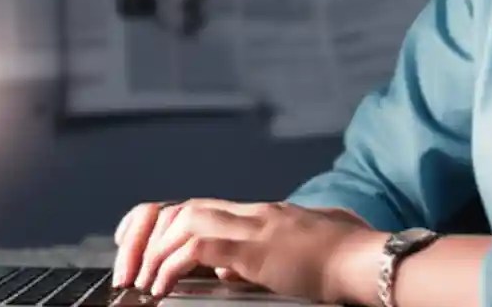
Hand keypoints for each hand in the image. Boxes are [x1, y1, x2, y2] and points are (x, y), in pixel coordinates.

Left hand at [111, 198, 378, 300]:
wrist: (366, 263)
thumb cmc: (339, 265)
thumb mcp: (287, 261)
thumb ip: (252, 262)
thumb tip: (226, 273)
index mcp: (257, 216)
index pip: (193, 206)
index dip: (156, 221)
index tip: (132, 242)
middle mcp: (251, 213)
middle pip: (180, 206)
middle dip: (143, 233)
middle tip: (125, 267)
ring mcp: (255, 225)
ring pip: (184, 219)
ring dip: (153, 251)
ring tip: (140, 281)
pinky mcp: (258, 246)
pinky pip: (201, 245)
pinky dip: (173, 263)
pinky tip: (162, 286)